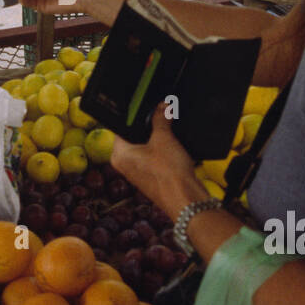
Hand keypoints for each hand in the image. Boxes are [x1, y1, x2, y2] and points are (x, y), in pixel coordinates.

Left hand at [110, 105, 209, 219]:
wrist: (186, 199)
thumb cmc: (169, 173)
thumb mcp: (164, 138)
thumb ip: (161, 118)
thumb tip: (162, 106)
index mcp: (119, 154)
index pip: (122, 125)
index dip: (135, 114)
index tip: (147, 104)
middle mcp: (124, 164)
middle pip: (134, 135)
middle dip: (149, 125)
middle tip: (162, 114)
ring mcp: (137, 171)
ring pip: (146, 145)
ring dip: (158, 137)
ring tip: (169, 131)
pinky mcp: (151, 176)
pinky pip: (154, 156)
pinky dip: (163, 150)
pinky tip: (174, 146)